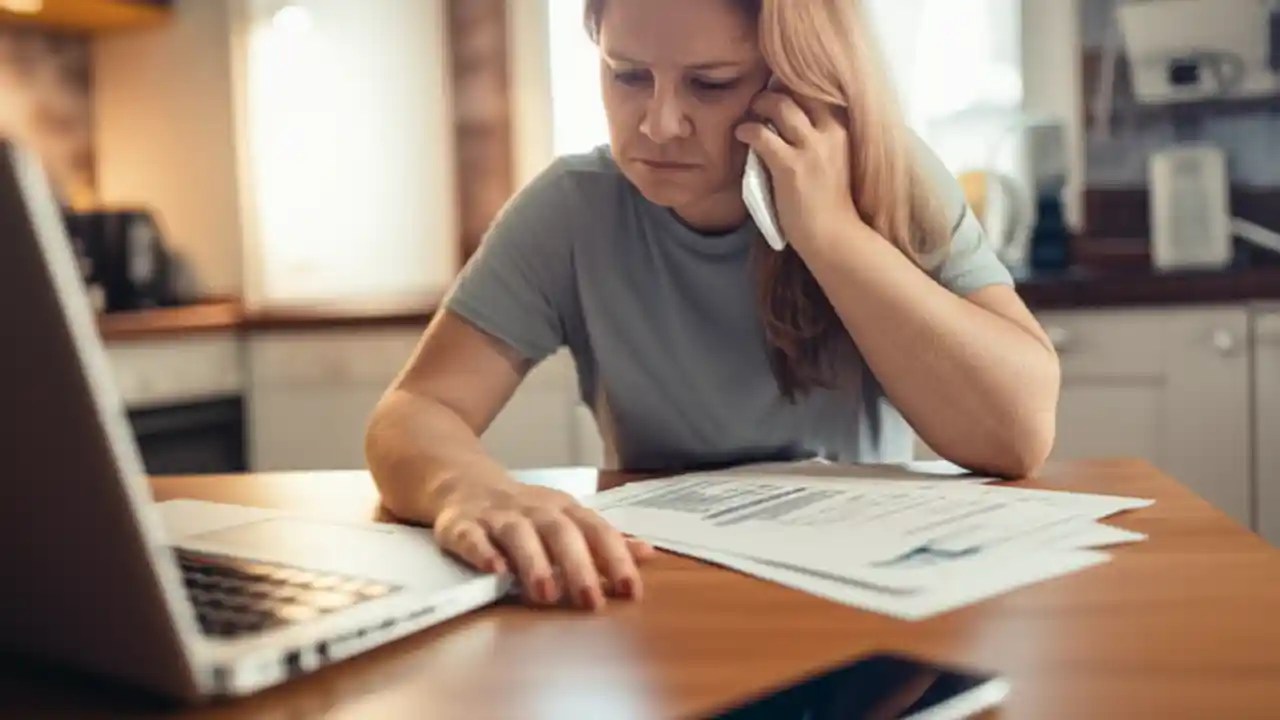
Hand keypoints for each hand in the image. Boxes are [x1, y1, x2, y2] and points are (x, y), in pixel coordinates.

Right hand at [432, 481, 655, 610]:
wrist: (463, 483)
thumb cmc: (525, 511)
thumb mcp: (567, 519)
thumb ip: (603, 540)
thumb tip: (648, 553)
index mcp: (564, 510)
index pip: (596, 530)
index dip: (615, 559)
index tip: (632, 591)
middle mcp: (534, 510)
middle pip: (560, 532)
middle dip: (578, 566)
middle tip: (591, 602)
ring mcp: (498, 516)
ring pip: (518, 534)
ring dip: (534, 562)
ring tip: (546, 595)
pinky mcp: (462, 525)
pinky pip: (472, 537)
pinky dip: (483, 553)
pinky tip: (494, 570)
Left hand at [735, 90, 867, 251]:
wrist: (834, 235)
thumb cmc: (829, 201)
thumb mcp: (832, 159)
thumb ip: (818, 137)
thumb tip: (789, 118)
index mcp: (842, 129)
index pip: (819, 90)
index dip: (795, 83)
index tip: (778, 86)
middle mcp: (830, 132)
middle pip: (800, 90)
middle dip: (775, 89)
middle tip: (759, 98)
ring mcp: (811, 149)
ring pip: (781, 106)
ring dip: (760, 104)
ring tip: (749, 111)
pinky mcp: (791, 167)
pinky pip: (762, 135)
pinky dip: (747, 130)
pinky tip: (741, 134)